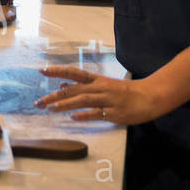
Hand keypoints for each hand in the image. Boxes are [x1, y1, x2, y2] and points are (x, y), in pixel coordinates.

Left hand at [35, 66, 172, 125]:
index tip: (41, 70)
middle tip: (38, 102)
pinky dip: (84, 115)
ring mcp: (107, 99)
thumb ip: (82, 87)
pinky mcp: (115, 112)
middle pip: (73, 89)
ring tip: (50, 109)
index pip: (73, 73)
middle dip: (54, 96)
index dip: (57, 71)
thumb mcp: (102, 85)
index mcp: (97, 80)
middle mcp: (100, 88)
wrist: (150, 96)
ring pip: (83, 100)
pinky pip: (97, 113)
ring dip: (65, 104)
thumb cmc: (125, 92)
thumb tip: (61, 87)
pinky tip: (73, 118)